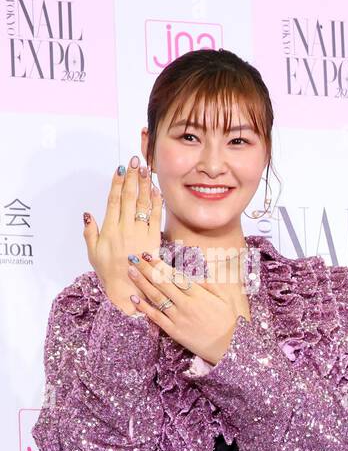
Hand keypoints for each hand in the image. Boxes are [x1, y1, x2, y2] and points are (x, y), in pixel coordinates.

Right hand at [84, 157, 161, 315]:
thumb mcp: (93, 253)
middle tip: (135, 161)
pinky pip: (156, 218)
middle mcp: (125, 228)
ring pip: (143, 204)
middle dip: (132, 178)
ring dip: (144, 185)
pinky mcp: (154, 239)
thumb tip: (88, 214)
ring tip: (146, 170)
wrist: (129, 289)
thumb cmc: (110, 273)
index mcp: (109, 229)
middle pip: (129, 198)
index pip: (113, 200)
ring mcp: (140, 233)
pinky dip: (156, 203)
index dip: (117, 183)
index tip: (120, 169)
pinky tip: (156, 190)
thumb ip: (90, 232)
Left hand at [122, 252, 246, 365]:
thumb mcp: (225, 300)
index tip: (150, 255)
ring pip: (157, 297)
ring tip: (131, 271)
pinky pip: (156, 317)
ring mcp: (179, 317)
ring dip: (142, 283)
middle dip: (147, 269)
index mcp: (199, 295)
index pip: (175, 275)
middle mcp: (187, 304)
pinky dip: (144, 307)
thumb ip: (210, 285)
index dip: (161, 264)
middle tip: (134, 257)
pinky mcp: (174, 331)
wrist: (229, 347)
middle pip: (162, 283)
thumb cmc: (229, 323)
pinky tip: (134, 298)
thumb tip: (197, 273)